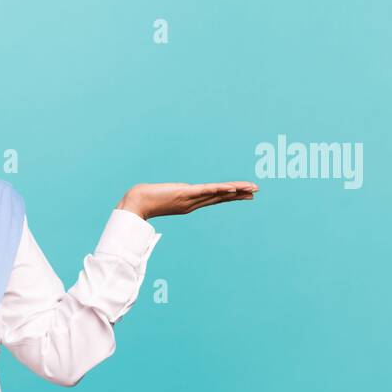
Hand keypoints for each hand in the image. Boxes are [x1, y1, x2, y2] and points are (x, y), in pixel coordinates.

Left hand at [116, 182, 256, 220]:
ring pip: (216, 194)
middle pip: (220, 197)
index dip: (231, 195)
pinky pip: (205, 191)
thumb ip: (171, 195)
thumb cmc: (146, 200)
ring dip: (234, 191)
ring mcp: (189, 199)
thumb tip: (175, 193)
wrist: (135, 203)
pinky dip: (218, 189)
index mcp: (190, 203)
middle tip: (256, 191)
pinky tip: (230, 188)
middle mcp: (193, 202)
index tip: (246, 194)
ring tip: (250, 189)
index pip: (215, 197)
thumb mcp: (163, 196)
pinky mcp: (184, 194)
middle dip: (239, 194)